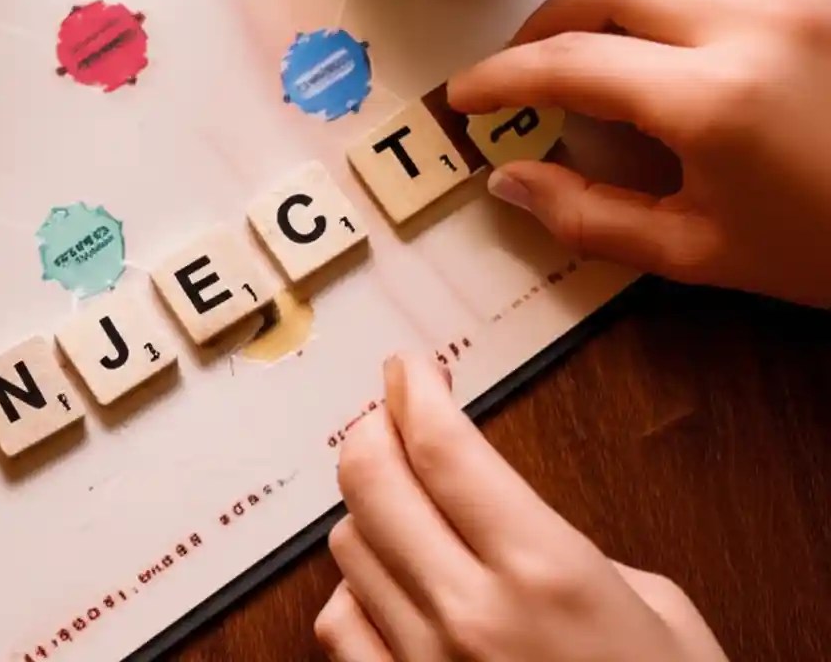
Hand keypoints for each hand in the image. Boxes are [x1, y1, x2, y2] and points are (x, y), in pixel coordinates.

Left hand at [315, 355, 727, 660]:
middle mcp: (469, 610)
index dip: (414, 392)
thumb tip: (506, 520)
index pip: (443, 446)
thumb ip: (570, 551)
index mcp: (546, 569)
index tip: (409, 370)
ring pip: (346, 546)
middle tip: (384, 415)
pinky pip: (340, 626)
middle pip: (371, 481)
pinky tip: (384, 589)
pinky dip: (354, 593)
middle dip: (369, 431)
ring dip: (367, 510)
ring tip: (397, 501)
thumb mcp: (656, 612)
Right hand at [448, 0, 830, 307]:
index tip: (466, 94)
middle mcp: (753, 21)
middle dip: (546, 23)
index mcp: (712, 98)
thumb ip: (589, 217)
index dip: (502, 75)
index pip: (571, 63)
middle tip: (521, 66)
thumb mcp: (695, 253)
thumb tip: (510, 180)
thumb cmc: (823, 249)